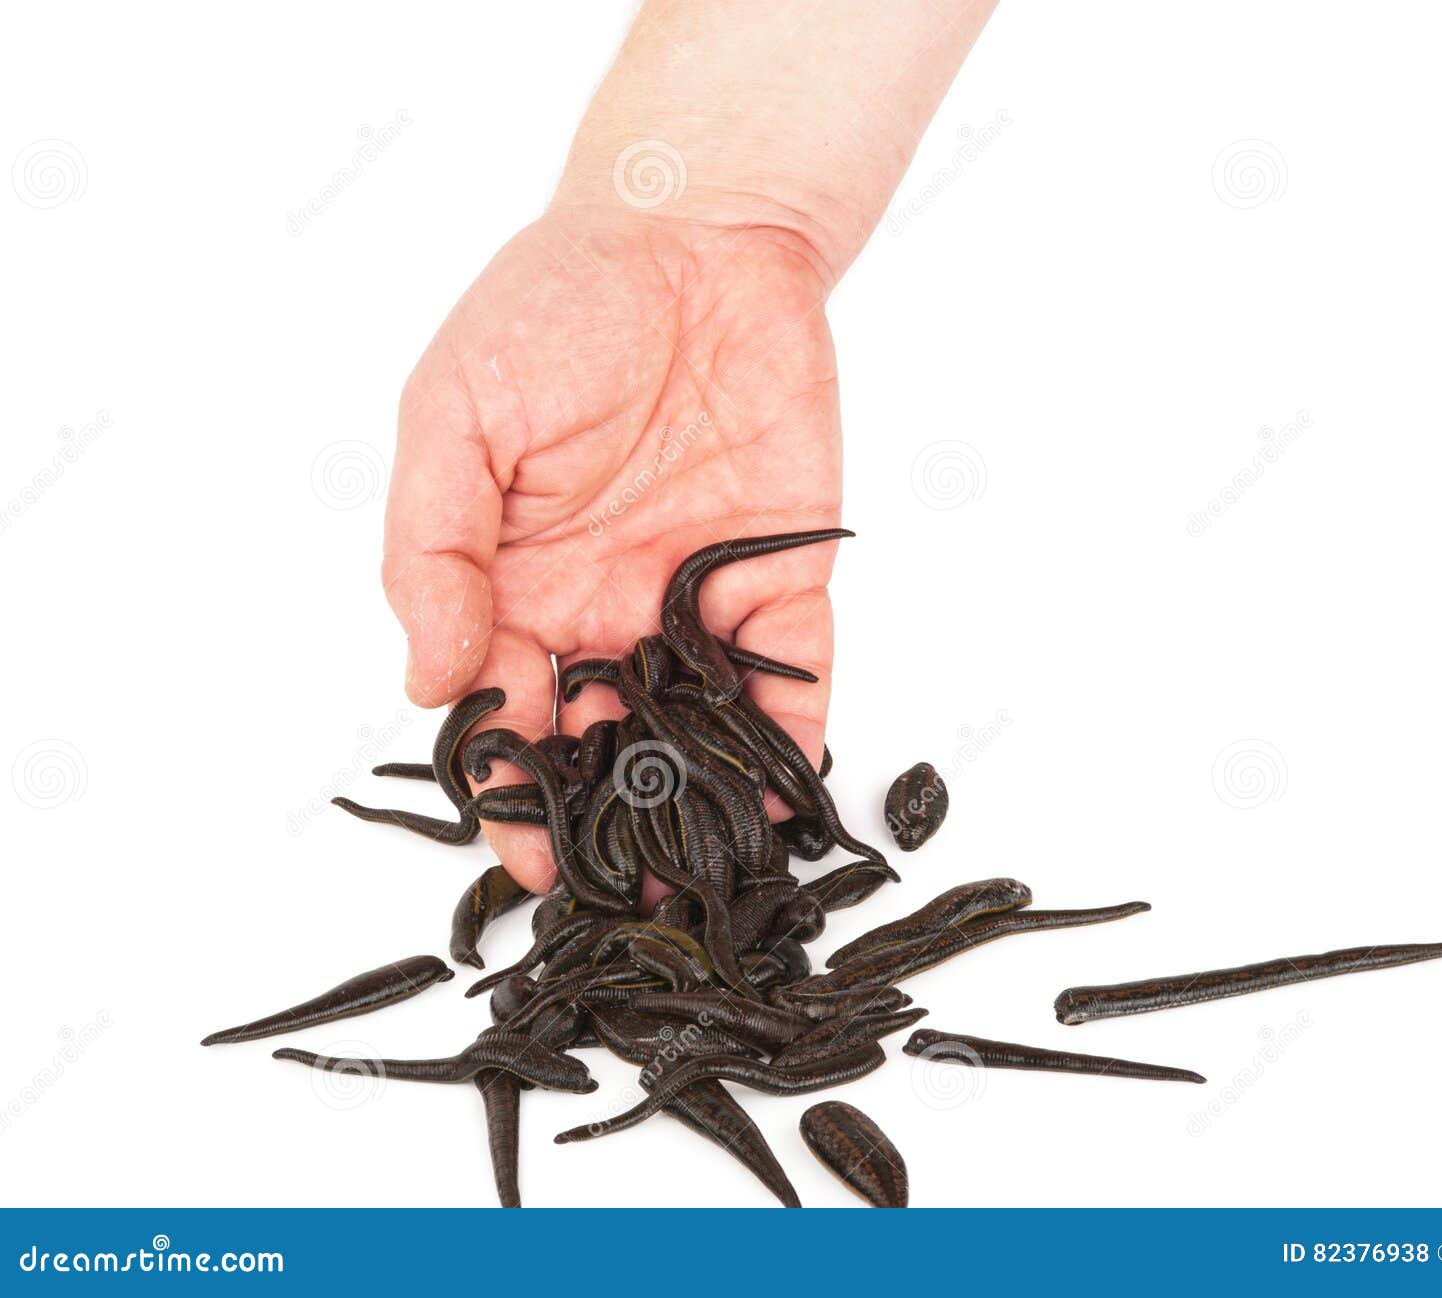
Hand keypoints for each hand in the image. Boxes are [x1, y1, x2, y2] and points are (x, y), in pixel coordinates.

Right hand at [383, 206, 843, 891]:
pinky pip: (790, 671)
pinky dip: (790, 733)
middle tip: (634, 901)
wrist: (691, 236)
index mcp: (515, 586)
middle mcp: (604, 611)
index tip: (532, 861)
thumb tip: (431, 680)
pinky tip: (786, 794)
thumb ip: (435, 549)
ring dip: (701, 802)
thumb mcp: (454, 417)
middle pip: (603, 743)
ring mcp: (696, 599)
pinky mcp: (782, 573)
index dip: (514, 792)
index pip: (507, 717)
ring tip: (711, 877)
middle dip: (614, 823)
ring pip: (696, 728)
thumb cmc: (553, 309)